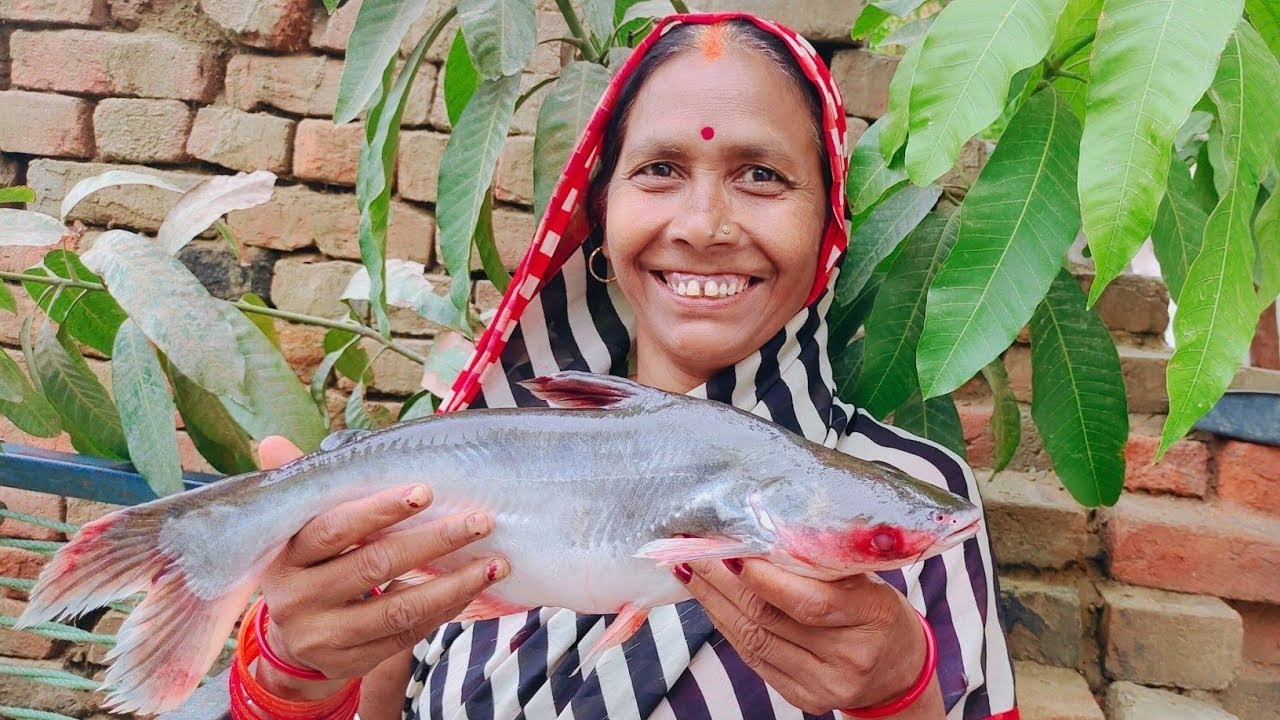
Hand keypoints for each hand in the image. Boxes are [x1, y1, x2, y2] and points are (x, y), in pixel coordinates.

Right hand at [253, 435, 509, 697]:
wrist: (293, 640)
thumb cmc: (308, 565)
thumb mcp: (296, 530)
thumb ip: (304, 487)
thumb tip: (271, 441)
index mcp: (286, 556)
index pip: (334, 529)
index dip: (380, 510)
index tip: (427, 491)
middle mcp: (298, 599)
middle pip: (374, 566)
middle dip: (434, 541)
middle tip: (481, 520)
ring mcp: (324, 637)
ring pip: (397, 610)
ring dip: (453, 585)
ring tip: (495, 562)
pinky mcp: (351, 663)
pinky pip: (406, 636)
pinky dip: (443, 610)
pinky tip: (471, 588)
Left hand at [679, 559, 940, 715]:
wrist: (896, 671)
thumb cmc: (876, 611)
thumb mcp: (867, 579)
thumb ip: (823, 560)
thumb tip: (762, 527)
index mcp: (871, 615)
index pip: (808, 601)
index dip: (762, 576)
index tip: (728, 548)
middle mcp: (848, 656)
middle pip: (769, 618)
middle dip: (722, 581)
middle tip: (693, 549)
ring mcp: (825, 683)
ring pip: (753, 640)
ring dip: (714, 602)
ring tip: (690, 572)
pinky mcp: (803, 698)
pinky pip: (753, 659)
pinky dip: (726, 627)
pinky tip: (710, 602)